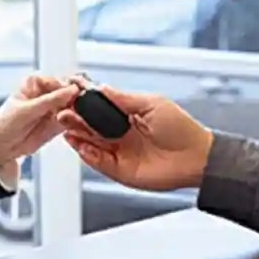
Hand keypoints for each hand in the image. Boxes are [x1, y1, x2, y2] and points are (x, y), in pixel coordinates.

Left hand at [0, 75, 80, 166]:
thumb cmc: (5, 123)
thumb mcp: (27, 110)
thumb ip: (51, 100)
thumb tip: (72, 90)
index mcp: (37, 82)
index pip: (61, 81)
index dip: (72, 87)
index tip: (81, 93)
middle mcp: (47, 93)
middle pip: (71, 92)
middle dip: (79, 99)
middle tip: (84, 106)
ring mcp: (54, 108)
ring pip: (74, 106)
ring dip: (79, 112)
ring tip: (77, 118)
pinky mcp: (58, 123)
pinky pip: (73, 120)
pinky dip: (77, 123)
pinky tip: (76, 125)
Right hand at [56, 85, 213, 190]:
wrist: (196, 157)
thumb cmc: (181, 129)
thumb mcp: (152, 104)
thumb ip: (125, 99)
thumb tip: (103, 88)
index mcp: (129, 116)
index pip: (100, 109)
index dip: (85, 104)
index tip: (72, 97)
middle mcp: (121, 134)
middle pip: (91, 126)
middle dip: (75, 119)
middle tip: (62, 112)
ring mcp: (119, 152)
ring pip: (90, 144)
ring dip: (76, 136)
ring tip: (66, 127)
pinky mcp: (120, 170)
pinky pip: (98, 162)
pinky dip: (87, 154)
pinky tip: (80, 145)